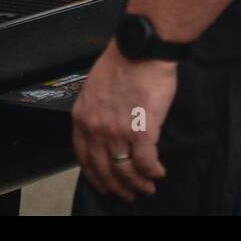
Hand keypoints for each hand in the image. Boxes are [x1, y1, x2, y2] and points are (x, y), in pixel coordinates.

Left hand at [71, 40, 174, 201]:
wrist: (142, 47)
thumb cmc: (125, 58)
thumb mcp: (97, 85)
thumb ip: (98, 109)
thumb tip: (108, 124)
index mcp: (83, 116)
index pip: (84, 157)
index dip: (95, 175)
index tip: (104, 183)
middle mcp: (96, 128)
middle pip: (104, 169)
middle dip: (117, 187)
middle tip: (127, 193)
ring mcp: (118, 131)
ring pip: (125, 171)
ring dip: (137, 184)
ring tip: (146, 188)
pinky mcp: (141, 131)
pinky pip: (146, 162)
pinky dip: (153, 172)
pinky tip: (158, 173)